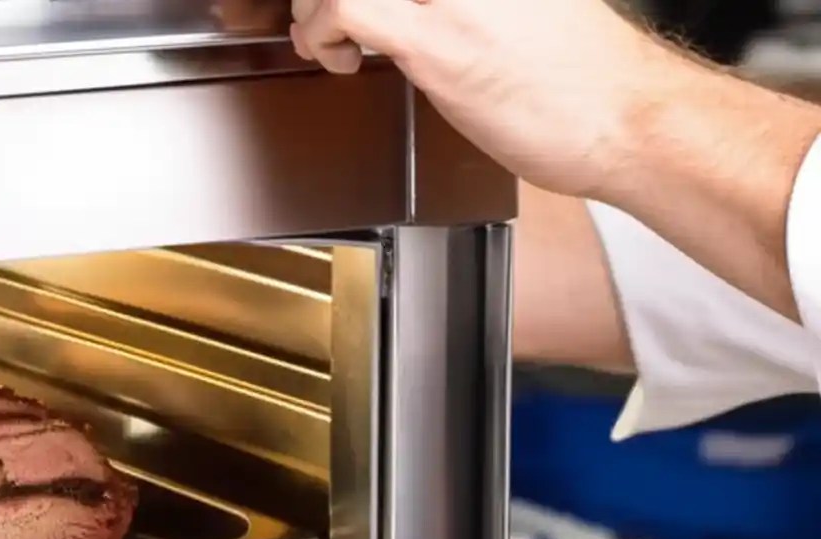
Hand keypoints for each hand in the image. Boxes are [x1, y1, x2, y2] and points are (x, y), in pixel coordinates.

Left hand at [290, 0, 677, 198]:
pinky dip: (321, 29)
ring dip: (315, 5)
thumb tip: (420, 11)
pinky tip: (337, 57)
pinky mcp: (436, 41)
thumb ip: (467, 2)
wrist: (631, 118)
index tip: (346, 7)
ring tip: (326, 39)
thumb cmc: (589, 78)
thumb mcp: (526, 7)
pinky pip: (347, 8)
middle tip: (324, 14)